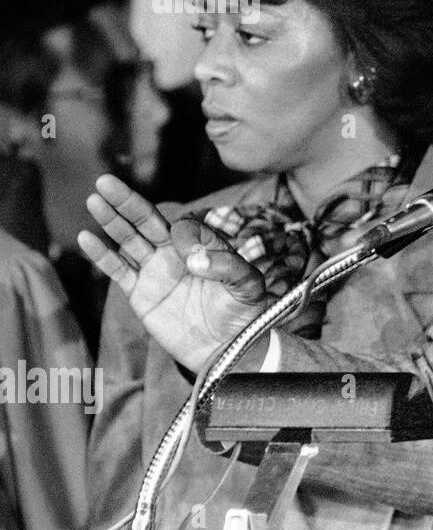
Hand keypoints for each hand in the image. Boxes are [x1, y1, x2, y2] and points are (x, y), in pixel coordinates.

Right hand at [77, 175, 271, 370]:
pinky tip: (86, 237)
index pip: (182, 226)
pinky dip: (102, 255)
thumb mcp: (248, 286)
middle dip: (127, 202)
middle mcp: (175, 254)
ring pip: (129, 240)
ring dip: (112, 221)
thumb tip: (193, 260)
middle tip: (106, 181)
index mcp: (201, 246)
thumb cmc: (243, 313)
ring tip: (95, 200)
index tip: (189, 256)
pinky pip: (118, 270)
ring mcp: (155, 271)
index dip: (182, 233)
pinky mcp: (140, 293)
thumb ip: (229, 267)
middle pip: (147, 221)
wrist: (228, 347)